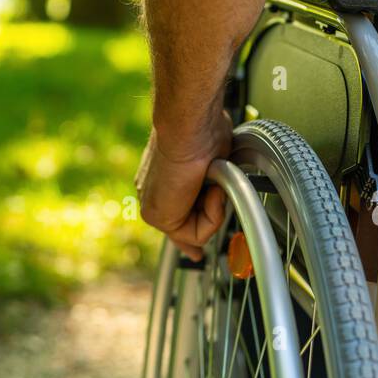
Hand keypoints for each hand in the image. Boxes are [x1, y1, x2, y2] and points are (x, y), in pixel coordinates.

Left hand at [135, 108, 232, 260]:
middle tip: (214, 213)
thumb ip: (216, 178)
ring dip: (216, 209)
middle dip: (204, 229)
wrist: (188, 124)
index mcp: (162, 179)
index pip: (174, 214)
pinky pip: (197, 234)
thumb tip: (224, 185)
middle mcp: (153, 194)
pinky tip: (212, 190)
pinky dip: (213, 215)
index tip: (194, 253)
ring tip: (215, 180)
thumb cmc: (203, 130)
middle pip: (183, 228)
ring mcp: (154, 207)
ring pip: (196, 230)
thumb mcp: (215, 157)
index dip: (187, 237)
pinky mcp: (158, 217)